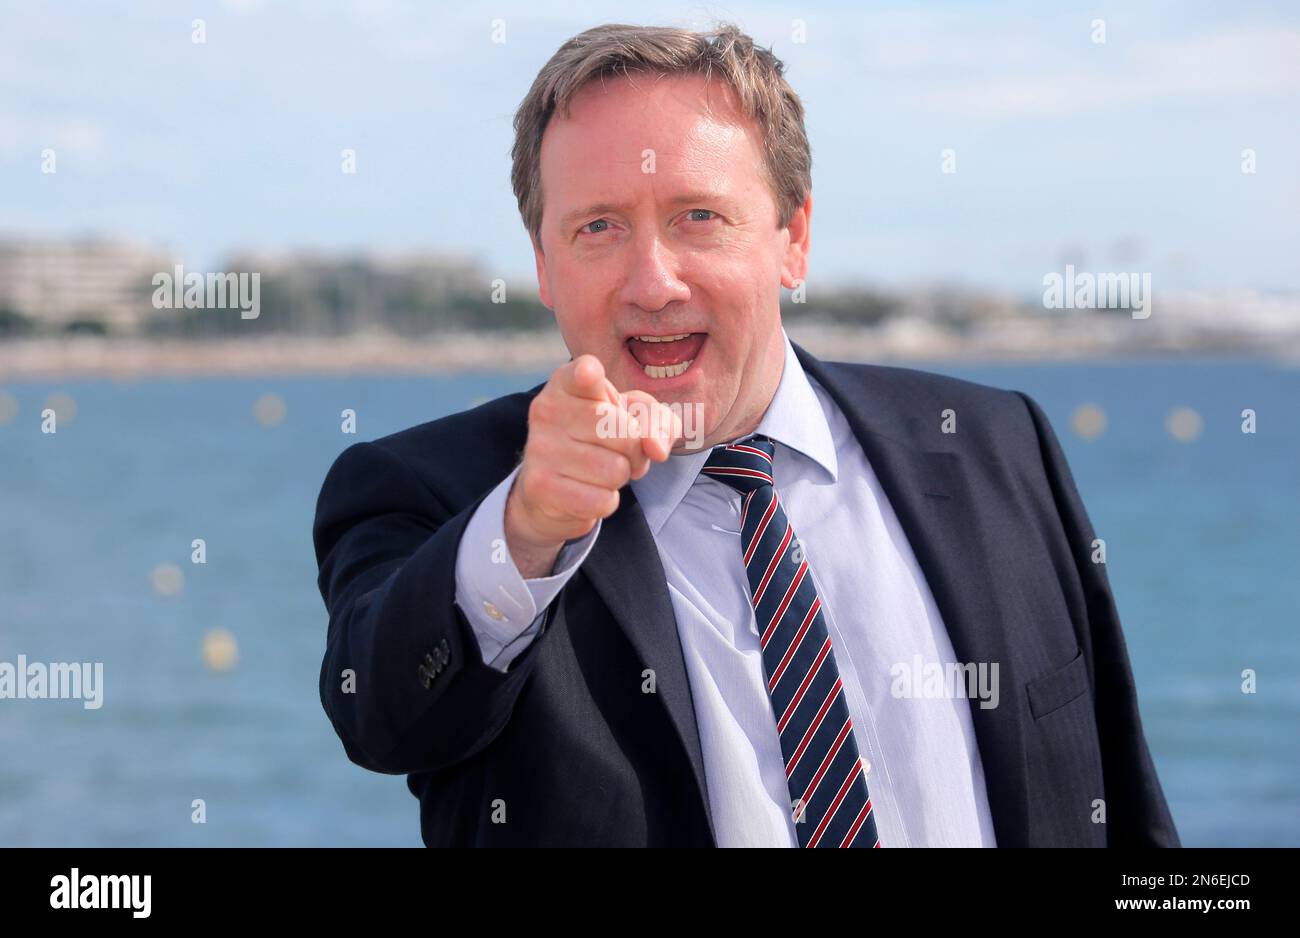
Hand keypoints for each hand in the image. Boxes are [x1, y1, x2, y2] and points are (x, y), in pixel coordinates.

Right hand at [504, 354, 681, 576]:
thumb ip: (658, 422)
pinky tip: (586, 490)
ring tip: (600, 470)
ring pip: (615, 470)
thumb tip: (656, 448)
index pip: (583, 374)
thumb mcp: (635, 418)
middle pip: (624, 433)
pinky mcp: (541, 487)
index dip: (589, 374)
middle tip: (616, 451)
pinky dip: (606, 501)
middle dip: (634, 450)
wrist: (554, 488)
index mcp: (568, 383)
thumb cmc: (602, 440)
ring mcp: (540, 449)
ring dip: (619, 477)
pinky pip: (603, 500)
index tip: (589, 375)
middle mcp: (547, 411)